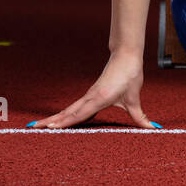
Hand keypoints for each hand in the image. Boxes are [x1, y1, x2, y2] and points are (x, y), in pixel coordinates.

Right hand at [29, 51, 158, 129]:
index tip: (49, 129)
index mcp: (98, 98)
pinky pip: (75, 107)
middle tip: (33, 129)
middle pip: (67, 112)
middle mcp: (90, 98)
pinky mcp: (91, 95)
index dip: (64, 123)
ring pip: (69, 110)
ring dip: (55, 118)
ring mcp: (89, 96)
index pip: (79, 114)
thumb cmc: (129, 74)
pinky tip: (60, 120)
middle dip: (51, 122)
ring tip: (39, 126)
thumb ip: (140, 116)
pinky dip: (65, 114)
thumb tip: (152, 128)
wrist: (126, 56)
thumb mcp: (134, 98)